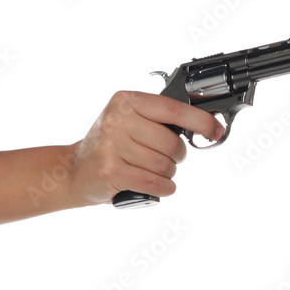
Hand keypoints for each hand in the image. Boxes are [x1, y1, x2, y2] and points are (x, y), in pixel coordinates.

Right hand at [68, 91, 224, 205]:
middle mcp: (117, 120)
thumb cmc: (109, 148)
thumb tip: (206, 127)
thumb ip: (159, 120)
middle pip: (172, 143)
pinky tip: (154, 186)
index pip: (173, 109)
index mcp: (126, 101)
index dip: (201, 122)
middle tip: (160, 159)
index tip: (215, 131)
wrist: (73, 170)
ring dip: (166, 175)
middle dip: (175, 157)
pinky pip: (155, 182)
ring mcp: (112, 145)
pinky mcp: (111, 171)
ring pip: (165, 166)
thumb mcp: (128, 122)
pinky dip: (162, 188)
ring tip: (148, 172)